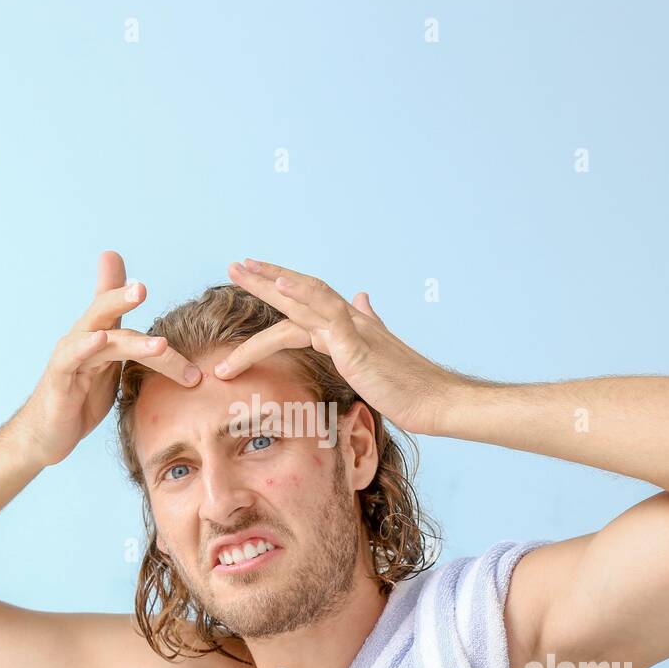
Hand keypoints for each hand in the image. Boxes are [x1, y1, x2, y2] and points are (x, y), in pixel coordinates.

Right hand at [5, 251, 201, 467]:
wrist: (48, 435)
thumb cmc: (82, 400)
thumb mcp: (113, 369)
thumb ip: (135, 346)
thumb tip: (163, 336)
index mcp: (101, 336)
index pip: (115, 307)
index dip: (125, 292)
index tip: (142, 282)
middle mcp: (84, 339)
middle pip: (104, 311)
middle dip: (122, 298)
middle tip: (142, 289)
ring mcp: (70, 357)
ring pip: (103, 342)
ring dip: (133, 342)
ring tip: (160, 345)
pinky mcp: (59, 379)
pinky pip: (72, 359)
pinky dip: (86, 347)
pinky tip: (101, 340)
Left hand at [220, 258, 457, 435]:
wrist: (433, 402)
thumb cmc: (407, 386)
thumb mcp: (378, 353)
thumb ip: (368, 324)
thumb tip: (364, 298)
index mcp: (349, 326)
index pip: (306, 303)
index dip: (279, 290)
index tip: (253, 277)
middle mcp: (349, 320)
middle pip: (299, 294)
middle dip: (265, 280)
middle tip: (235, 265)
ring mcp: (353, 330)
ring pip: (306, 297)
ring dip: (272, 283)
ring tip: (244, 271)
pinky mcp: (356, 344)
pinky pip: (326, 312)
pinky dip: (303, 295)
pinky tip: (282, 285)